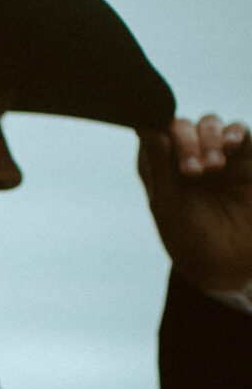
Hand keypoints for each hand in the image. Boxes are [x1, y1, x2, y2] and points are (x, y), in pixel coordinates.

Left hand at [138, 115, 251, 291]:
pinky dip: (234, 133)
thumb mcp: (167, 206)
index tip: (162, 141)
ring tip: (213, 168)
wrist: (228, 263)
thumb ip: (158, 167)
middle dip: (186, 142)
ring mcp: (215, 154)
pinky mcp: (245, 157)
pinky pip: (240, 132)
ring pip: (209, 124)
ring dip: (208, 139)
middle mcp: (185, 157)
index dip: (157, 128)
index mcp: (159, 168)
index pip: (153, 132)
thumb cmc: (191, 240)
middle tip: (192, 172)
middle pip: (182, 126)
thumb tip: (147, 127)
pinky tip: (231, 145)